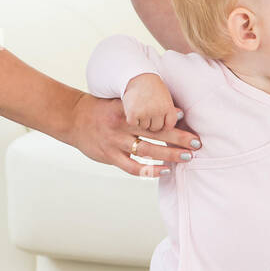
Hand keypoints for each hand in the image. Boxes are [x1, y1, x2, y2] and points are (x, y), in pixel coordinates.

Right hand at [67, 88, 200, 177]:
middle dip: (177, 137)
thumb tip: (166, 106)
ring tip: (187, 157)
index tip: (184, 115)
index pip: (149, 112)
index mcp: (124, 109)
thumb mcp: (117, 100)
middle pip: (154, 133)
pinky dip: (151, 171)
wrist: (72, 119)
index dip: (166, 114)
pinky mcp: (110, 157)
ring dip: (169, 155)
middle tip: (196, 141)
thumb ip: (137, 104)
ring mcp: (115, 143)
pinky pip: (134, 168)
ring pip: (147, 151)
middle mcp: (120, 126)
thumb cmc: (101, 108)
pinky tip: (166, 170)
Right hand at [122, 72, 178, 131]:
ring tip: (140, 106)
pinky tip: (133, 107)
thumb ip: (171, 111)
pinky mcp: (133, 113)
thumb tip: (180, 116)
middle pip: (156, 128)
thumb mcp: (166, 98)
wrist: (137, 75)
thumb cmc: (153, 88)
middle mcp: (158, 110)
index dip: (162, 124)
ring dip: (141, 120)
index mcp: (168, 107)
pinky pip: (133, 123)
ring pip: (144, 126)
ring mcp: (145, 112)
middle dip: (151, 122)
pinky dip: (131, 118)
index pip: (168, 126)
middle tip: (147, 109)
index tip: (158, 118)